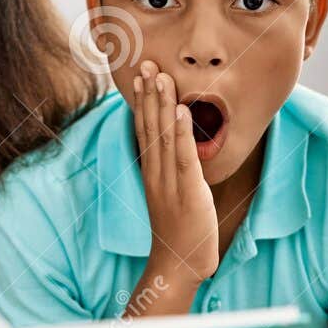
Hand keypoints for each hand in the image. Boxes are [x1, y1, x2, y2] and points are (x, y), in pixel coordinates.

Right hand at [132, 61, 218, 284]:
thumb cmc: (181, 230)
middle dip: (148, 94)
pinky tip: (180, 112)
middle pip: (149, 127)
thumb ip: (173, 170)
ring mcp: (169, 182)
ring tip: (160, 76)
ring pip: (163, 137)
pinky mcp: (188, 191)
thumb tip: (178, 148)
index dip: (142, 102)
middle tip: (146, 63)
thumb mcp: (173, 194)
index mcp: (152, 172)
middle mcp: (156, 173)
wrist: (179, 265)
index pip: (144, 130)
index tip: (139, 76)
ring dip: (161, 105)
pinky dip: (180, 134)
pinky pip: (182, 158)